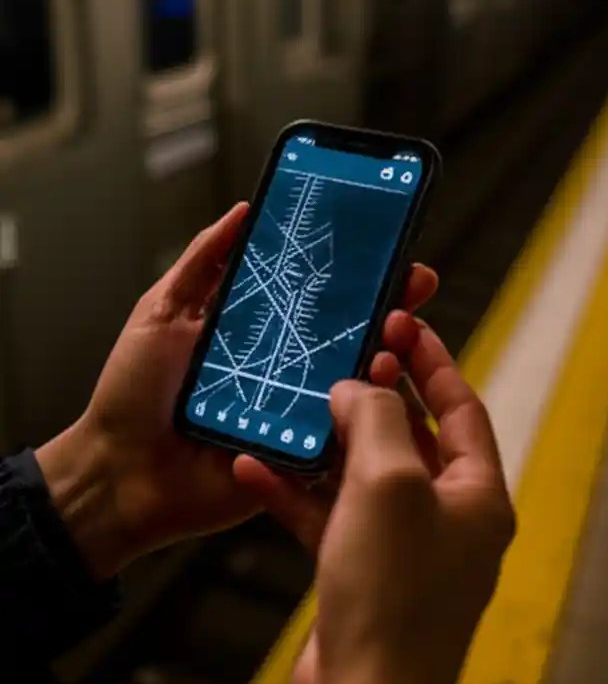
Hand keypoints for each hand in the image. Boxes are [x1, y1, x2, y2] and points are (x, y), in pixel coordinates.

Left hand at [34, 203, 438, 578]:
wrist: (119, 473)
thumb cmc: (132, 395)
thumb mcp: (160, 313)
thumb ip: (203, 264)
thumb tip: (243, 211)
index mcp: (262, 331)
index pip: (323, 297)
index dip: (360, 276)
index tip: (393, 253)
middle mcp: (290, 369)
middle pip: (355, 336)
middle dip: (392, 311)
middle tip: (412, 291)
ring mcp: (301, 412)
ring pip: (360, 383)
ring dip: (386, 357)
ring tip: (395, 339)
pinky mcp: (303, 457)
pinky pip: (344, 434)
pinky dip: (366, 414)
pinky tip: (379, 388)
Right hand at [233, 315, 514, 683]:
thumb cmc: (393, 594)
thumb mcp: (390, 483)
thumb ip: (379, 421)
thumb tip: (360, 390)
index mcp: (478, 495)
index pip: (463, 409)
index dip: (433, 362)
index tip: (403, 323)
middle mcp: (448, 520)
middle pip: (415, 439)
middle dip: (378, 396)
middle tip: (346, 354)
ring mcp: (404, 550)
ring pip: (366, 477)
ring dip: (329, 441)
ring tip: (298, 401)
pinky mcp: (360, 577)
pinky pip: (329, 518)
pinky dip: (296, 492)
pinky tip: (255, 466)